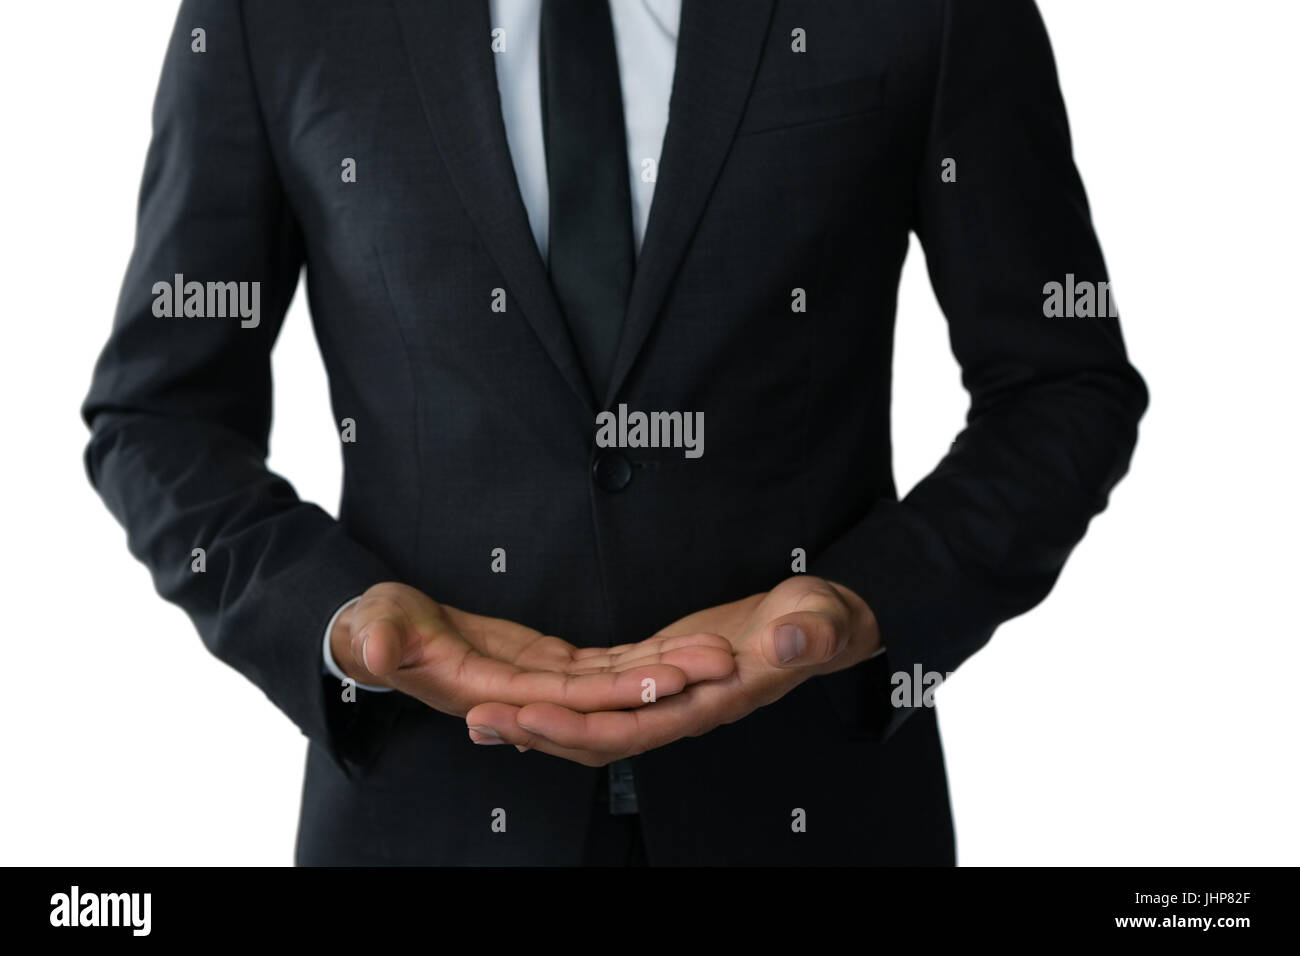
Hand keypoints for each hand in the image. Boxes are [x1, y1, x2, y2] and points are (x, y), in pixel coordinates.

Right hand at [331, 582, 735, 725]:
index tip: (665, 677)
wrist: (377, 634)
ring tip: (720, 649)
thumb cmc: (369, 631)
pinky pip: (609, 665)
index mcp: (487, 694)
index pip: (564, 699)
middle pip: (609, 698)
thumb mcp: (368, 628)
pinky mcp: (553, 665)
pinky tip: (683, 645)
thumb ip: (377, 639)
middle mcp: (527, 698)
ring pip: (617, 682)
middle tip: (721, 659)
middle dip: (665, 681)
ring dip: (667, 668)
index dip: (616, 690)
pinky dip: (646, 656)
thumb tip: (381, 648)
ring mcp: (545, 684)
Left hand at [464, 575, 879, 764]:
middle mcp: (681, 710)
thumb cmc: (823, 621)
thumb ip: (808, 635)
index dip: (578, 727)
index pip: (634, 728)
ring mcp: (666, 697)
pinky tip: (524, 695)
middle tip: (476, 718)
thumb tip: (790, 643)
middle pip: (597, 736)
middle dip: (537, 731)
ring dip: (539, 719)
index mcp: (713, 702)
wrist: (823, 626)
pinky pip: (600, 698)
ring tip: (481, 712)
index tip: (527, 717)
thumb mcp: (821, 618)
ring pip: (592, 721)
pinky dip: (561, 700)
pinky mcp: (656, 675)